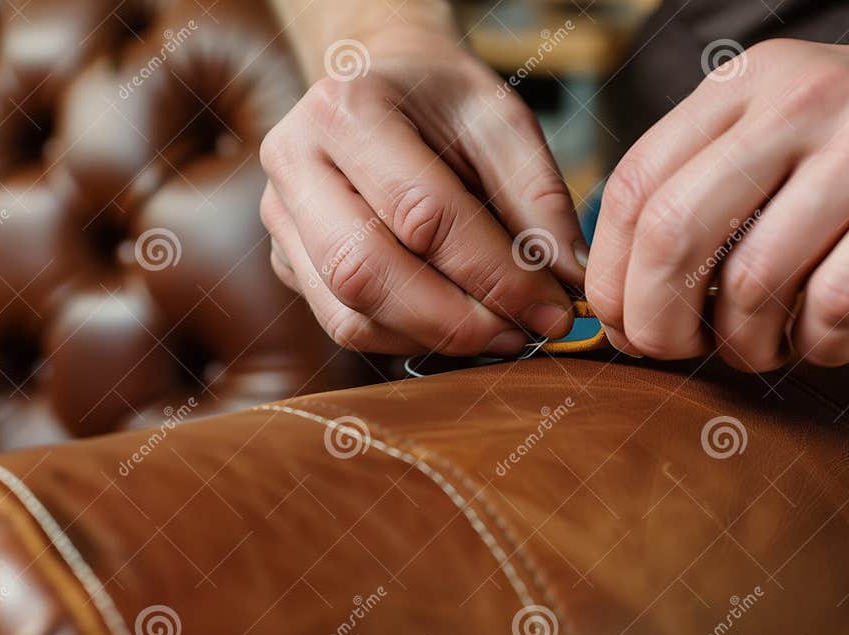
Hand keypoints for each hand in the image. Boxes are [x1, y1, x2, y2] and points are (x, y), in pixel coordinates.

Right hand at [260, 29, 585, 355]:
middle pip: (366, 270)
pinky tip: (453, 329)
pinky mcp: (286, 257)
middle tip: (520, 334)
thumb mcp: (501, 121)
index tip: (553, 308)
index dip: (495, 273)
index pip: (422, 213)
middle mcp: (295, 161)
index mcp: (347, 110)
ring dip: (431, 337)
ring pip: (347, 311)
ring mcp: (280, 215)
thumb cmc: (442, 99)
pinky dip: (404, 339)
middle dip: (455, 319)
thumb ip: (538, 196)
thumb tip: (568, 279)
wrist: (377, 81)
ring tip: (497, 336)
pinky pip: (341, 322)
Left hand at [587, 39, 848, 370]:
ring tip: (757, 345)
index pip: (635, 185)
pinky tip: (818, 338)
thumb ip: (696, 190)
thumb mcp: (769, 139)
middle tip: (669, 351)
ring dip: (742, 344)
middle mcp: (803, 98)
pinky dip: (815, 348)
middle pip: (676, 232)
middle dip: (655, 319)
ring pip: (753, 282)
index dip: (610, 273)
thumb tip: (616, 299)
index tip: (618, 322)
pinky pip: (834, 307)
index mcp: (745, 83)